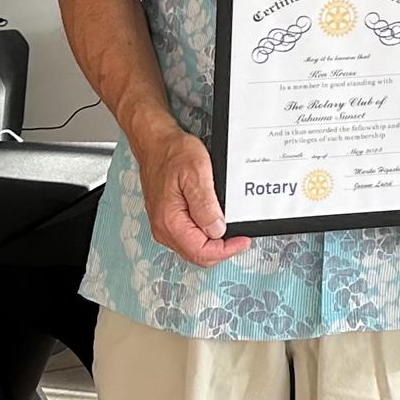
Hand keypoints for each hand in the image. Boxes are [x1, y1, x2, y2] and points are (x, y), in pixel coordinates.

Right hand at [134, 126, 250, 266]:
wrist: (156, 143)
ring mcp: (165, 225)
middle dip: (222, 250)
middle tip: (240, 237)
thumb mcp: (196, 174)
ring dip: (215, 244)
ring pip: (194, 248)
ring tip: (232, 231)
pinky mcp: (169, 219)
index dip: (226, 250)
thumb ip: (206, 205)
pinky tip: (216, 224)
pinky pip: (190, 237)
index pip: (201, 252)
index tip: (243, 240)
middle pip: (198, 255)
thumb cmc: (173, 154)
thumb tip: (217, 230)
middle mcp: (164, 228)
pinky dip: (206, 235)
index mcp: (170, 221)